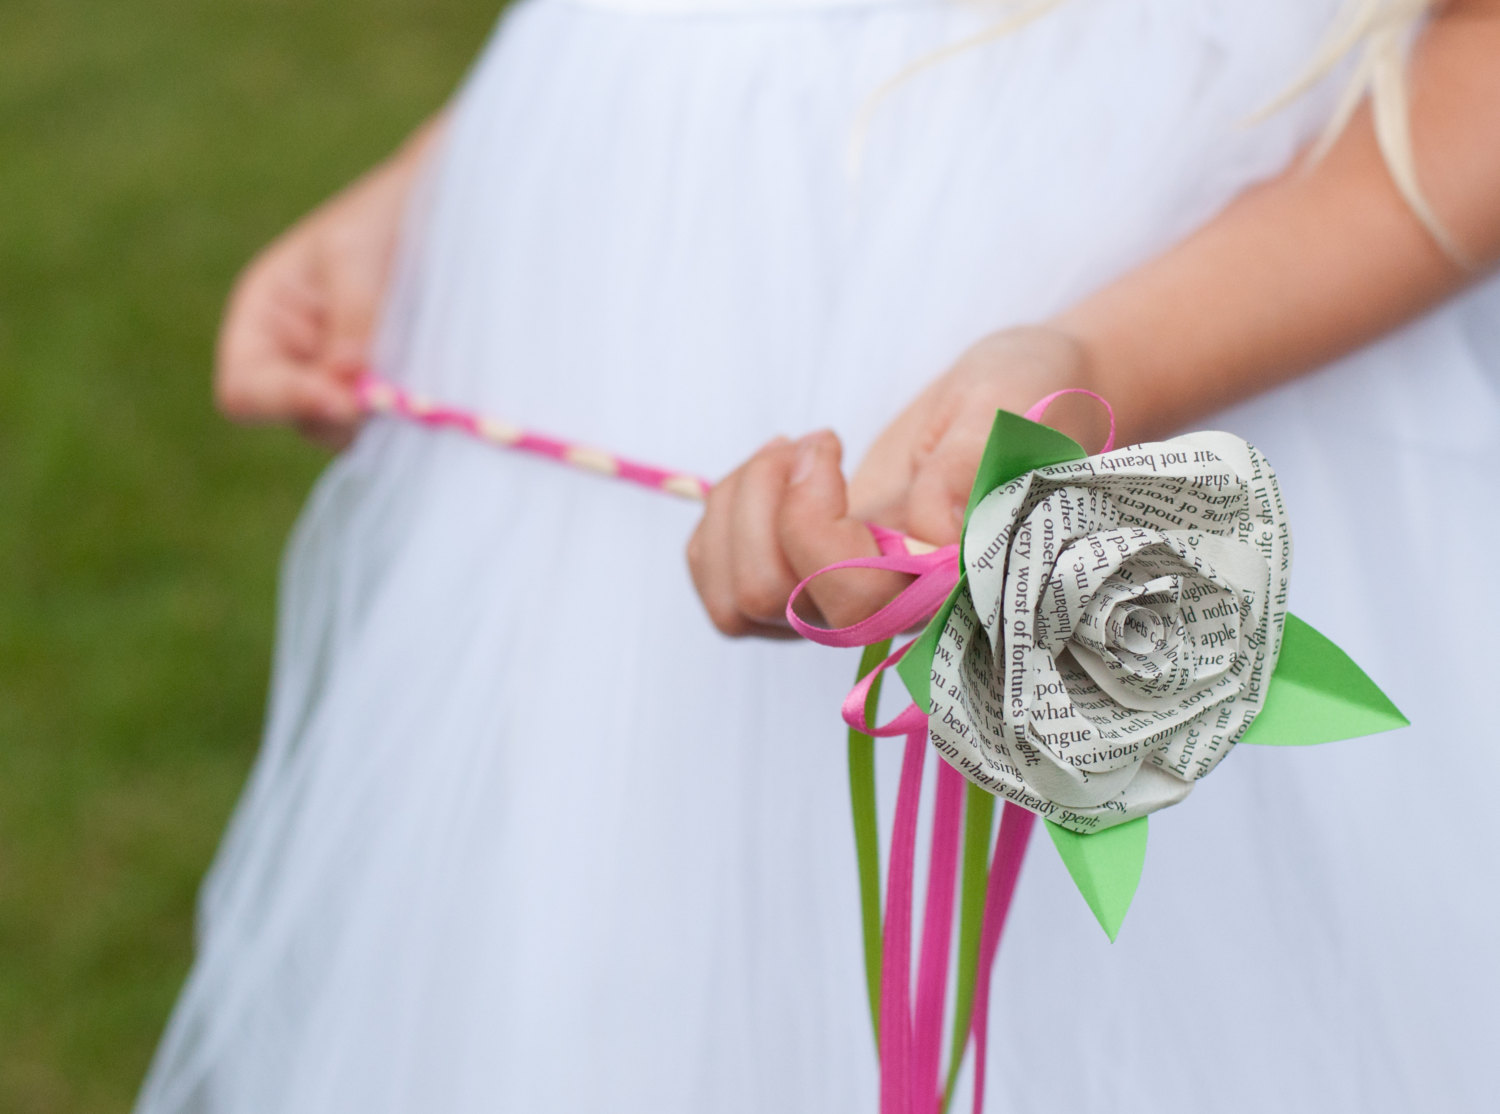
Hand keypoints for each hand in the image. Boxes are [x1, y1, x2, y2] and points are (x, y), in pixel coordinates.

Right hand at [214, 119, 443, 448]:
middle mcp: (298, 362)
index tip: (344, 398)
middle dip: (349, 413)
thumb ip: (350, 319)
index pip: (244, 391)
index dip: (285, 402)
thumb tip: (349, 385)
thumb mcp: (354, 254)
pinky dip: (413, 414)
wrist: (451, 209)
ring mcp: (347, 383)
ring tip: (424, 371)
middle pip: (305, 422)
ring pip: (354, 431)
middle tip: (398, 392)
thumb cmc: (385, 214)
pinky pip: (394, 423)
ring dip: (386, 416)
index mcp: (264, 321)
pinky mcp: (392, 393)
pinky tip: (440, 383)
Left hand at [687, 325, 1105, 636]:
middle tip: (807, 441)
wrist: (1015, 398)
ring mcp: (840, 597)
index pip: (850, 598)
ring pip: (736, 602)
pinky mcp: (807, 577)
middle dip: (760, 504)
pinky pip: (723, 585)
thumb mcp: (1004, 410)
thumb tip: (931, 533)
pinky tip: (768, 475)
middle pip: (770, 600)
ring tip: (784, 452)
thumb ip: (969, 468)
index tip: (827, 439)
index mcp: (944, 582)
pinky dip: (721, 525)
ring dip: (733, 514)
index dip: (811, 522)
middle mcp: (887, 605)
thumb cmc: (1022, 398)